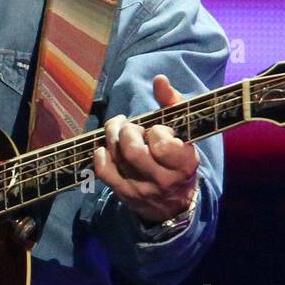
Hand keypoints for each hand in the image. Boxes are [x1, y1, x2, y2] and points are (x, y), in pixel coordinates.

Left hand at [92, 74, 199, 225]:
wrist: (174, 206)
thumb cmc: (178, 160)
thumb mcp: (184, 134)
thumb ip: (173, 104)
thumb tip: (159, 79)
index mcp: (184, 164)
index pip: (162, 143)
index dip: (156, 131)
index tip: (158, 130)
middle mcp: (163, 180)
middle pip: (134, 150)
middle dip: (128, 131)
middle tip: (132, 127)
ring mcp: (141, 189)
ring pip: (118, 158)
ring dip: (113, 136)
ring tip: (118, 130)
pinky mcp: (123, 194)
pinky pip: (104, 172)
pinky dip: (100, 154)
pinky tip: (106, 147)